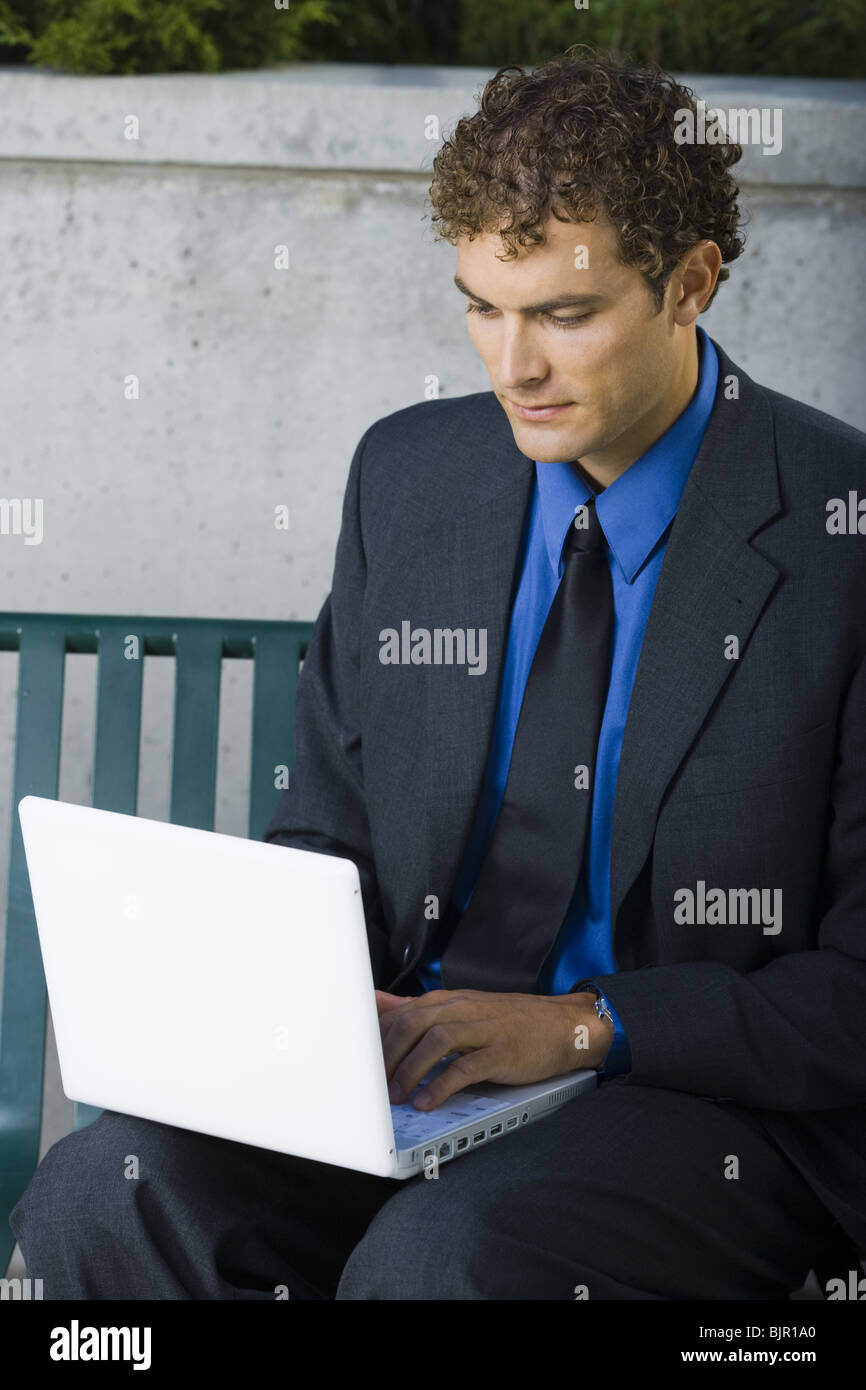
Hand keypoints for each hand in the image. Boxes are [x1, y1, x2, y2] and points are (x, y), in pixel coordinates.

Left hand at [374, 987, 611, 1110]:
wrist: (563, 1025)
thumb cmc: (509, 1021)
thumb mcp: (463, 1008)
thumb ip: (420, 1009)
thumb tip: (378, 1005)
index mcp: (450, 1000)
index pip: (402, 1012)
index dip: (377, 1038)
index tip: (359, 1063)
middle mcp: (463, 1009)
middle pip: (413, 1024)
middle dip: (387, 1055)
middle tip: (372, 1085)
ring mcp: (484, 1029)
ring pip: (436, 1041)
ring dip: (410, 1070)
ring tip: (395, 1096)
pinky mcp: (502, 1052)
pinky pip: (467, 1067)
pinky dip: (443, 1085)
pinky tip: (428, 1102)